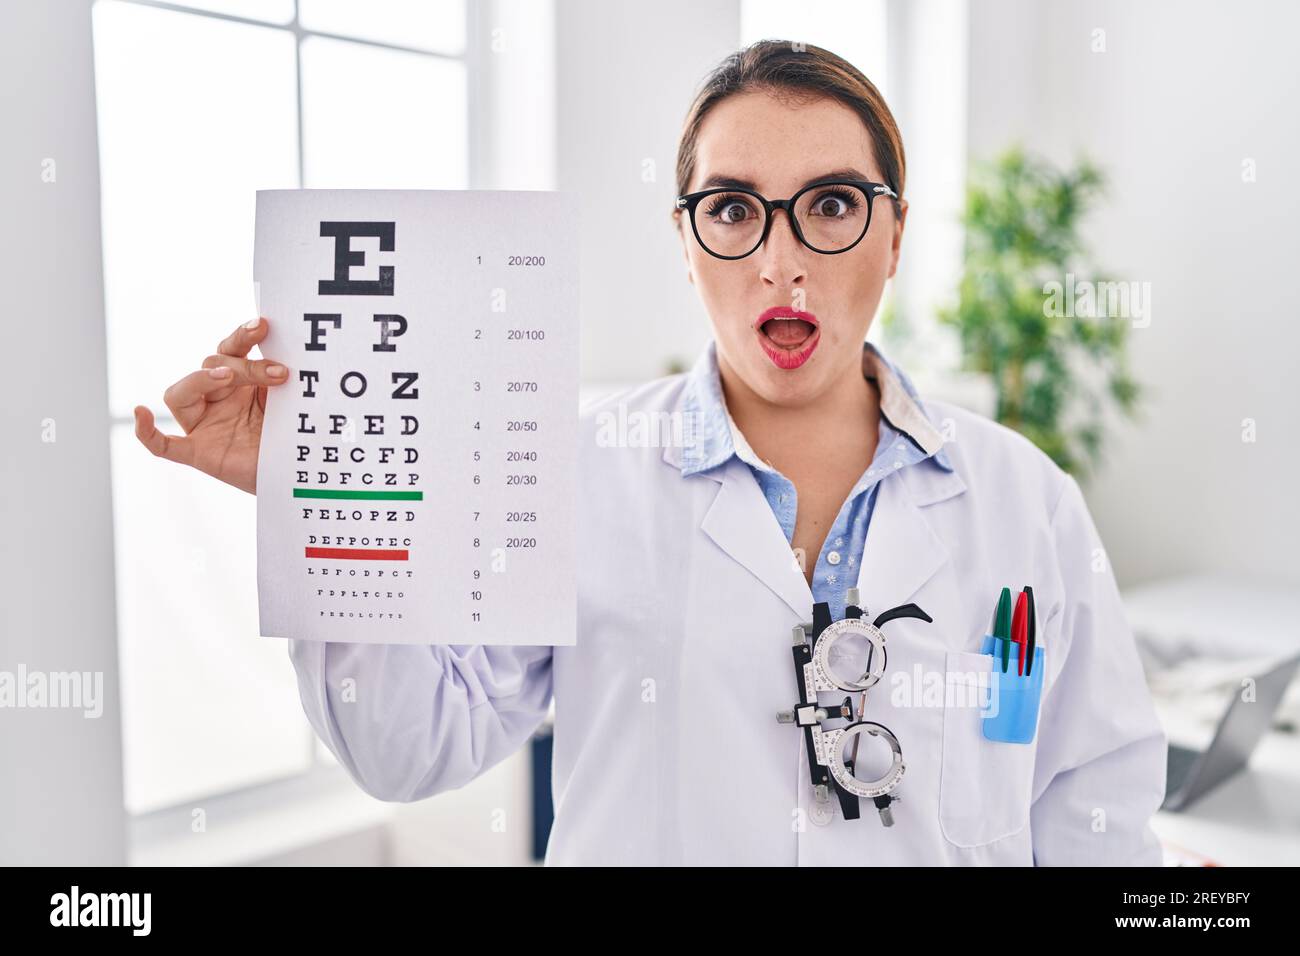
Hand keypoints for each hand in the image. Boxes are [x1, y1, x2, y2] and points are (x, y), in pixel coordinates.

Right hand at [134, 317, 288, 494]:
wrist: (300, 473)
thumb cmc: (295, 434)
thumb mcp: (291, 399)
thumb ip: (281, 376)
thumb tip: (289, 348)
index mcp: (239, 383)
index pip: (229, 350)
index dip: (241, 336)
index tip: (262, 326)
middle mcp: (217, 400)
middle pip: (210, 367)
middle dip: (242, 365)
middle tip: (279, 372)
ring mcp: (205, 427)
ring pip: (180, 394)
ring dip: (200, 379)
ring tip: (228, 376)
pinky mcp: (199, 454)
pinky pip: (163, 445)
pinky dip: (147, 432)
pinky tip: (141, 414)